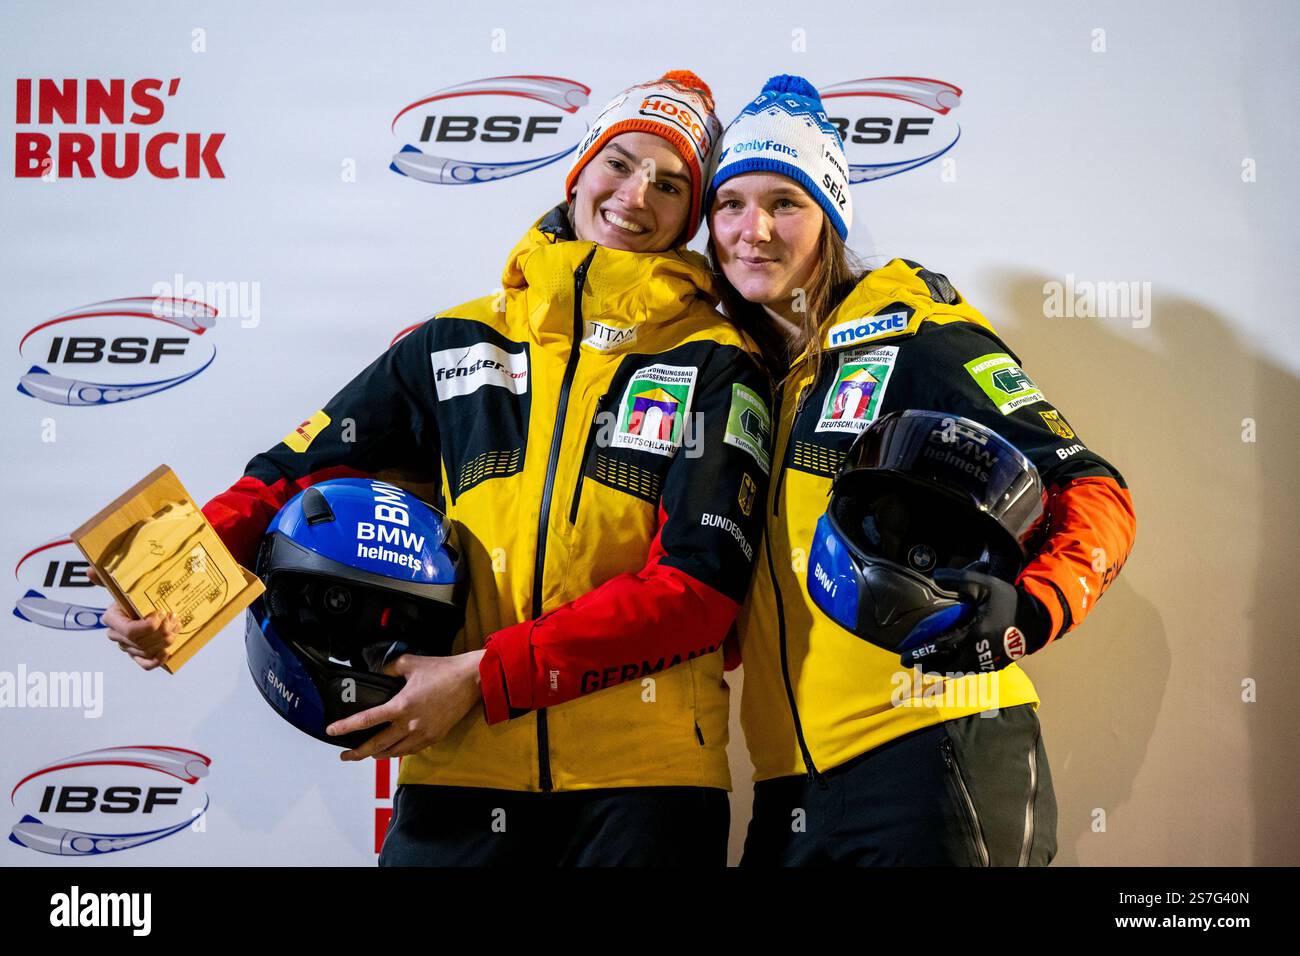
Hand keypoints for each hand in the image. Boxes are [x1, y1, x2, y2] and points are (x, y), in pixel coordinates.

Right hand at [87, 566, 177, 670]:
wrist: (139, 606)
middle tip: (174, 619)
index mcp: (112, 619)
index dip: (147, 627)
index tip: (160, 615)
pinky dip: (157, 660)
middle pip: (141, 642)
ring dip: (165, 641)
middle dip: (161, 632)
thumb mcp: (122, 585)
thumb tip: (90, 570)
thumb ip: (107, 578)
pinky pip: (145, 664)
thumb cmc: (132, 595)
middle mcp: (117, 635)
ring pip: (146, 651)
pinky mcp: (137, 655)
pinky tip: (167, 652)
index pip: (129, 630)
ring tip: (175, 627)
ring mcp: (127, 647)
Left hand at [327, 650, 485, 760]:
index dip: (346, 727)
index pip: (367, 720)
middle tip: (345, 756)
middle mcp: (410, 724)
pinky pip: (411, 750)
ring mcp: (423, 734)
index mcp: (401, 706)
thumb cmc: (443, 670)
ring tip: (368, 753)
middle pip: (377, 745)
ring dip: (378, 754)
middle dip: (358, 753)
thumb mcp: (410, 663)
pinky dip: (399, 751)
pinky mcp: (435, 737)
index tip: (331, 731)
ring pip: (395, 752)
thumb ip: (388, 669)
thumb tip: (377, 673)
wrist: (472, 680)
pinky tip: (394, 748)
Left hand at [899, 569, 1050, 674]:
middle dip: (930, 666)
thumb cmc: (1010, 600)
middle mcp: (981, 652)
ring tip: (929, 666)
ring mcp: (990, 661)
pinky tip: (952, 665)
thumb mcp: (985, 585)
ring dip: (943, 670)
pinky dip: (959, 670)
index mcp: (975, 633)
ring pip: (961, 671)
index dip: (923, 653)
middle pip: (949, 665)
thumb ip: (960, 580)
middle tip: (913, 663)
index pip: (942, 647)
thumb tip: (935, 576)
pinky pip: (973, 671)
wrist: (1039, 618)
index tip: (906, 656)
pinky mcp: (998, 665)